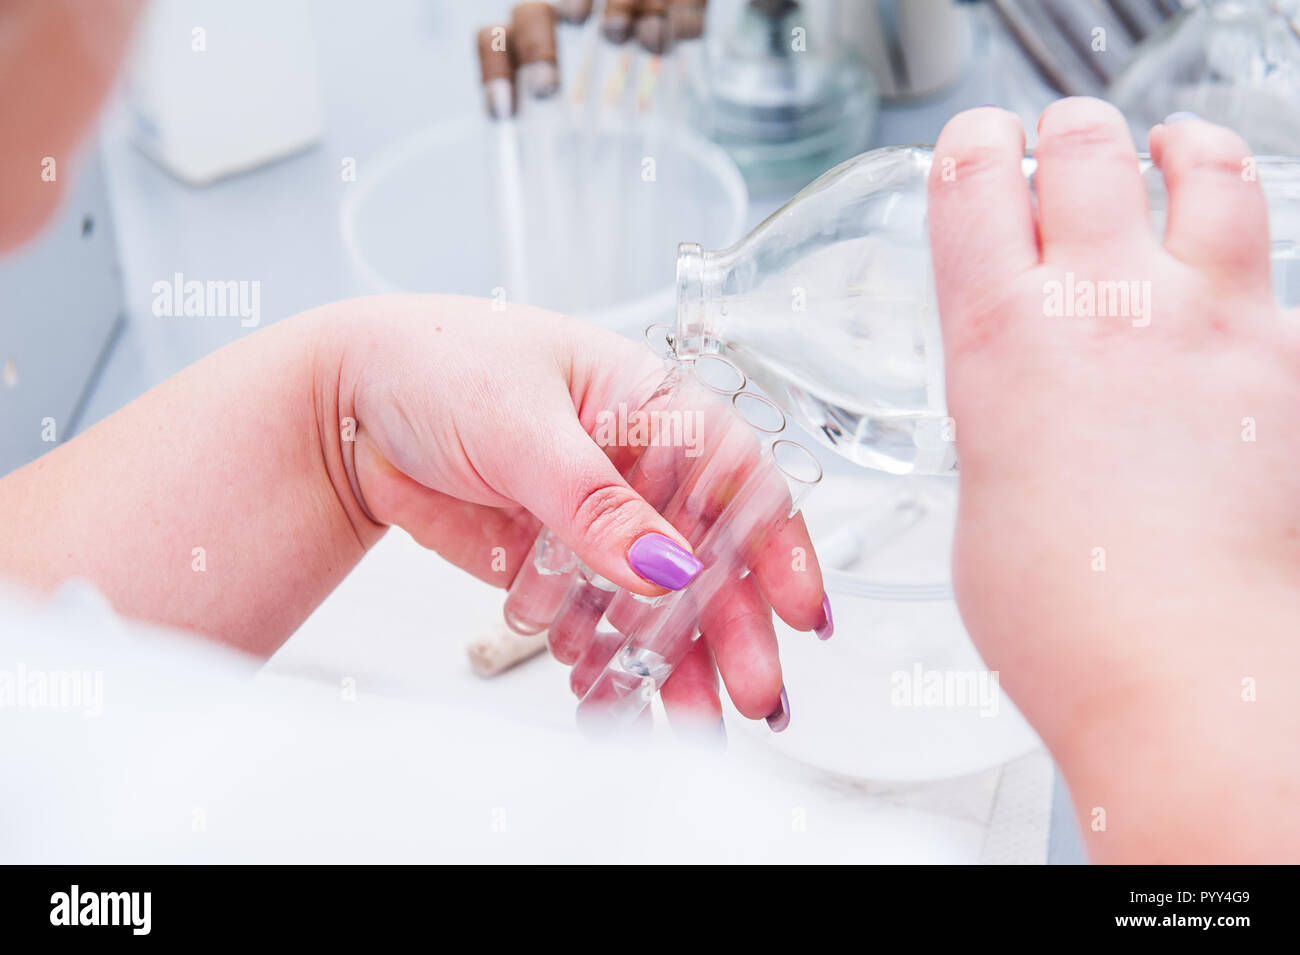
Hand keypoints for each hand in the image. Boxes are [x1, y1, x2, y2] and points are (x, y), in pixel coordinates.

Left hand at [323, 296, 828, 730]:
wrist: (346, 407)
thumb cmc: (438, 364)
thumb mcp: (522, 425)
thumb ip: (595, 503)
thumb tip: (665, 566)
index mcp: (652, 406)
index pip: (740, 477)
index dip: (779, 547)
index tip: (801, 614)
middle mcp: (638, 466)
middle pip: (707, 557)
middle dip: (730, 629)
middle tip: (749, 696)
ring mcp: (597, 520)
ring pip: (654, 602)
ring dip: (669, 664)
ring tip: (682, 722)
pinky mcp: (557, 562)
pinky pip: (596, 621)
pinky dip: (601, 660)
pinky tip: (602, 692)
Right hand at [928, 98, 1299, 860]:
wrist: (1189, 671)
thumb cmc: (1066, 616)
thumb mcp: (983, 498)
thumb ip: (1001, 420)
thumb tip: (1024, 406)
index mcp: (1002, 338)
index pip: (975, 181)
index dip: (971, 146)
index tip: (974, 144)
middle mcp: (1107, 306)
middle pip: (1088, 143)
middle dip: (1068, 133)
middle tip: (1065, 146)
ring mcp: (1211, 324)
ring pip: (1208, 167)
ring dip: (1180, 150)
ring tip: (1173, 154)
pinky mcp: (1287, 362)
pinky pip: (1273, 274)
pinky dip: (1243, 260)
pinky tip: (1228, 291)